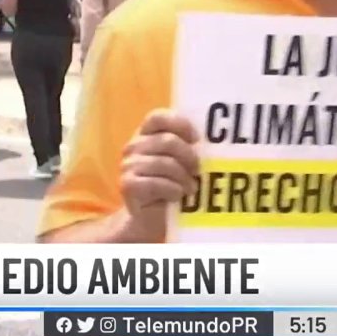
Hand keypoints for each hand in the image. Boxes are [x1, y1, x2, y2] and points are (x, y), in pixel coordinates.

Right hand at [120, 110, 199, 235]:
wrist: (150, 217)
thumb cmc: (170, 185)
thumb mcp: (179, 162)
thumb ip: (187, 147)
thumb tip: (208, 141)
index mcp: (145, 134)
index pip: (158, 117)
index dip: (179, 124)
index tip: (197, 139)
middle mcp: (133, 146)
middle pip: (167, 141)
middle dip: (189, 157)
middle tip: (197, 170)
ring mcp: (128, 165)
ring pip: (165, 164)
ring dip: (184, 178)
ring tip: (190, 188)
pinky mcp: (127, 184)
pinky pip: (157, 183)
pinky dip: (173, 191)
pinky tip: (177, 196)